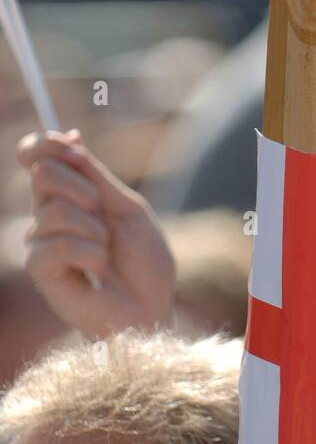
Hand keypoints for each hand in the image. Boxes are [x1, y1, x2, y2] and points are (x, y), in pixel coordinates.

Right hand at [17, 129, 175, 339]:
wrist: (151, 308)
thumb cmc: (144, 264)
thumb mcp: (128, 208)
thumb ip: (95, 175)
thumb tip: (68, 135)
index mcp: (69, 195)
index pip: (37, 155)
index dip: (46, 143)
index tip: (72, 145)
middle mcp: (48, 215)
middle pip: (44, 173)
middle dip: (85, 191)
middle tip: (104, 218)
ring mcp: (41, 242)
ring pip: (55, 210)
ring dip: (95, 230)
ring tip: (107, 253)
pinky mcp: (40, 269)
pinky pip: (60, 243)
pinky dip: (91, 255)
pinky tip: (98, 273)